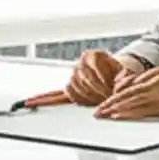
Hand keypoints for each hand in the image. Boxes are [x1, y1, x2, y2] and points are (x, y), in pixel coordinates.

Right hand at [24, 50, 140, 107]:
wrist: (117, 76)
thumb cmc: (122, 75)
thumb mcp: (128, 74)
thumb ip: (125, 80)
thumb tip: (121, 87)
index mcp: (92, 56)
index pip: (92, 71)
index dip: (104, 83)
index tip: (113, 89)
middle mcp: (79, 64)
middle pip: (83, 82)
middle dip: (97, 93)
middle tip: (107, 96)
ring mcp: (72, 77)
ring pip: (73, 91)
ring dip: (86, 97)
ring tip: (98, 98)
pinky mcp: (69, 90)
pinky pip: (53, 95)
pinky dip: (42, 100)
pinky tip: (30, 102)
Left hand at [94, 67, 158, 119]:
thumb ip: (150, 83)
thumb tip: (133, 90)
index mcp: (154, 74)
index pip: (129, 85)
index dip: (114, 95)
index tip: (104, 103)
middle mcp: (154, 80)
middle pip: (126, 92)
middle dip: (109, 103)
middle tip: (97, 112)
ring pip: (131, 100)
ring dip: (114, 108)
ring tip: (103, 115)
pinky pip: (143, 109)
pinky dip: (129, 112)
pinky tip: (119, 115)